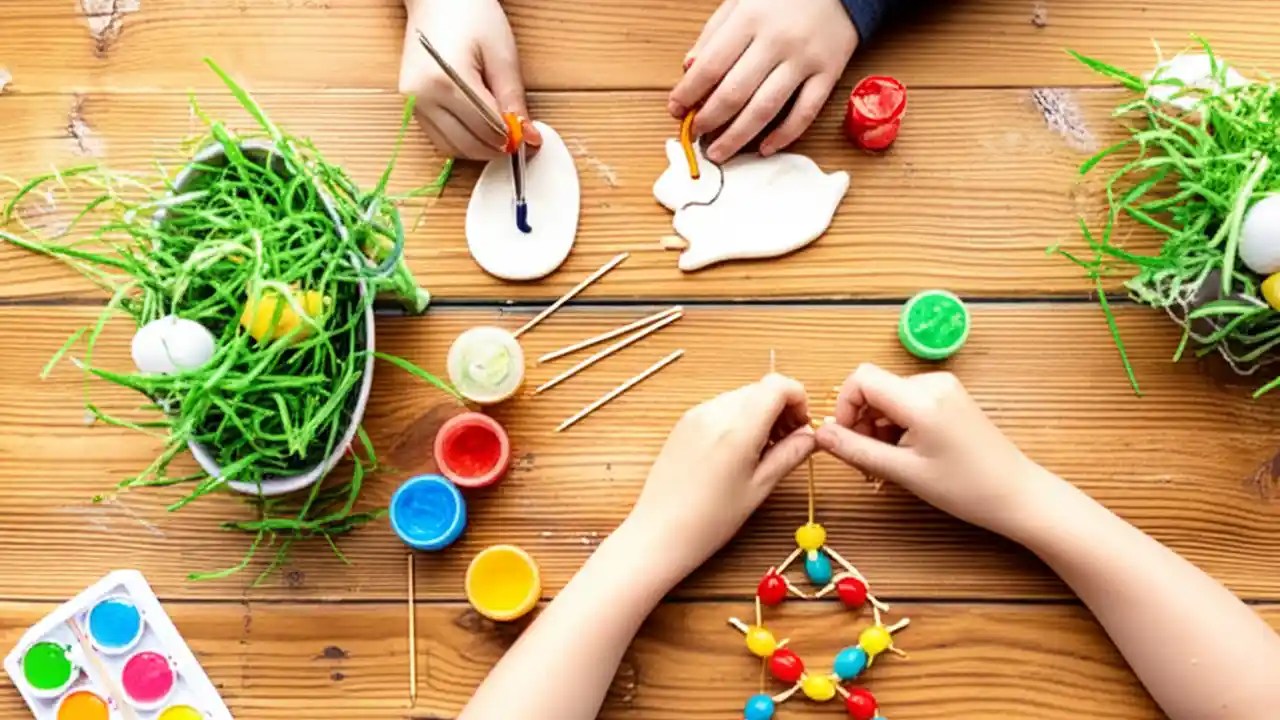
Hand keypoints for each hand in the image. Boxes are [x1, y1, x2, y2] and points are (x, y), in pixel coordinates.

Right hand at [398, 0, 541, 159]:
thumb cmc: (471, 16)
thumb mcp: (502, 56)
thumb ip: (513, 100)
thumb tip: (528, 137)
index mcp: (447, 81)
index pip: (487, 129)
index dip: (513, 139)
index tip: (532, 140)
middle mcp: (423, 96)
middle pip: (468, 144)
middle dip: (497, 147)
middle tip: (520, 140)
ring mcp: (413, 102)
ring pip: (452, 148)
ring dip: (479, 148)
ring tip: (500, 132)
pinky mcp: (410, 105)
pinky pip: (439, 138)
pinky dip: (462, 140)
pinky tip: (480, 129)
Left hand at [624, 374, 814, 578]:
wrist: (659, 532)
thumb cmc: (710, 519)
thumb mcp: (759, 488)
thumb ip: (789, 455)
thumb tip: (810, 436)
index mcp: (737, 428)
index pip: (777, 385)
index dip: (798, 399)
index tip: (802, 426)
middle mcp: (714, 412)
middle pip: (759, 389)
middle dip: (780, 408)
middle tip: (787, 442)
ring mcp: (695, 415)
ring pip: (741, 397)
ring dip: (759, 414)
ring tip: (762, 451)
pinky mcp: (683, 423)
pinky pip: (720, 408)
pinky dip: (738, 420)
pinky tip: (738, 452)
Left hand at [668, 0, 857, 163]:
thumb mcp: (742, 1)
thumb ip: (714, 34)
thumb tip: (689, 69)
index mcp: (750, 19)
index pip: (710, 65)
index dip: (688, 93)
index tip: (676, 109)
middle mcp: (777, 41)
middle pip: (734, 93)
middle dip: (709, 120)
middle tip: (695, 135)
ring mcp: (804, 59)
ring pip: (765, 109)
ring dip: (737, 137)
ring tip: (719, 153)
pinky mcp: (829, 73)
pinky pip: (805, 113)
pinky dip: (783, 136)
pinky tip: (764, 149)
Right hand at [815, 364, 1053, 537]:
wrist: (1017, 495)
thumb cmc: (965, 488)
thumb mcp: (903, 472)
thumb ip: (857, 450)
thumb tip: (820, 435)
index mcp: (921, 399)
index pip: (861, 378)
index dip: (844, 406)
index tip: (845, 439)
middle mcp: (932, 383)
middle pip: (874, 388)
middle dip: (861, 421)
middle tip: (865, 462)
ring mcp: (944, 387)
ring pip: (889, 397)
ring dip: (878, 427)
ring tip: (888, 464)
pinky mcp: (950, 397)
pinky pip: (908, 401)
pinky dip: (897, 425)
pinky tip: (906, 453)